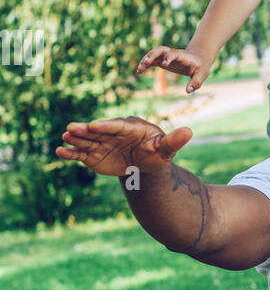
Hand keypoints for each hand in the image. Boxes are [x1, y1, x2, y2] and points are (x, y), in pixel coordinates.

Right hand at [56, 117, 192, 177]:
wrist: (145, 163)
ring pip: (87, 141)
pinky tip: (60, 152)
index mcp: (130, 128)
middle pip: (98, 131)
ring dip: (75, 139)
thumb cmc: (157, 152)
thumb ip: (173, 142)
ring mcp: (102, 143)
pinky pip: (82, 154)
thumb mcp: (166, 149)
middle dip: (85, 130)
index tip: (95, 125)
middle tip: (71, 127)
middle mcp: (113, 133)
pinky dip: (71, 153)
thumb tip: (189, 132)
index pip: (117, 126)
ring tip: (64, 137)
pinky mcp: (94, 155)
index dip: (106, 126)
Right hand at [136, 46, 212, 91]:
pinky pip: (152, 60)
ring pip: (154, 53)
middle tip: (146, 63)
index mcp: (182, 56)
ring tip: (139, 69)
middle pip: (160, 49)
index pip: (174, 53)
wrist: (198, 59)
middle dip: (153, 55)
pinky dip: (145, 64)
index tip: (164, 64)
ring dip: (146, 59)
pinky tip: (139, 71)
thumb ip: (196, 82)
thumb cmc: (201, 67)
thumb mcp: (202, 74)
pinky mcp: (163, 61)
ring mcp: (167, 56)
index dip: (169, 57)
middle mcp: (173, 54)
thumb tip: (188, 91)